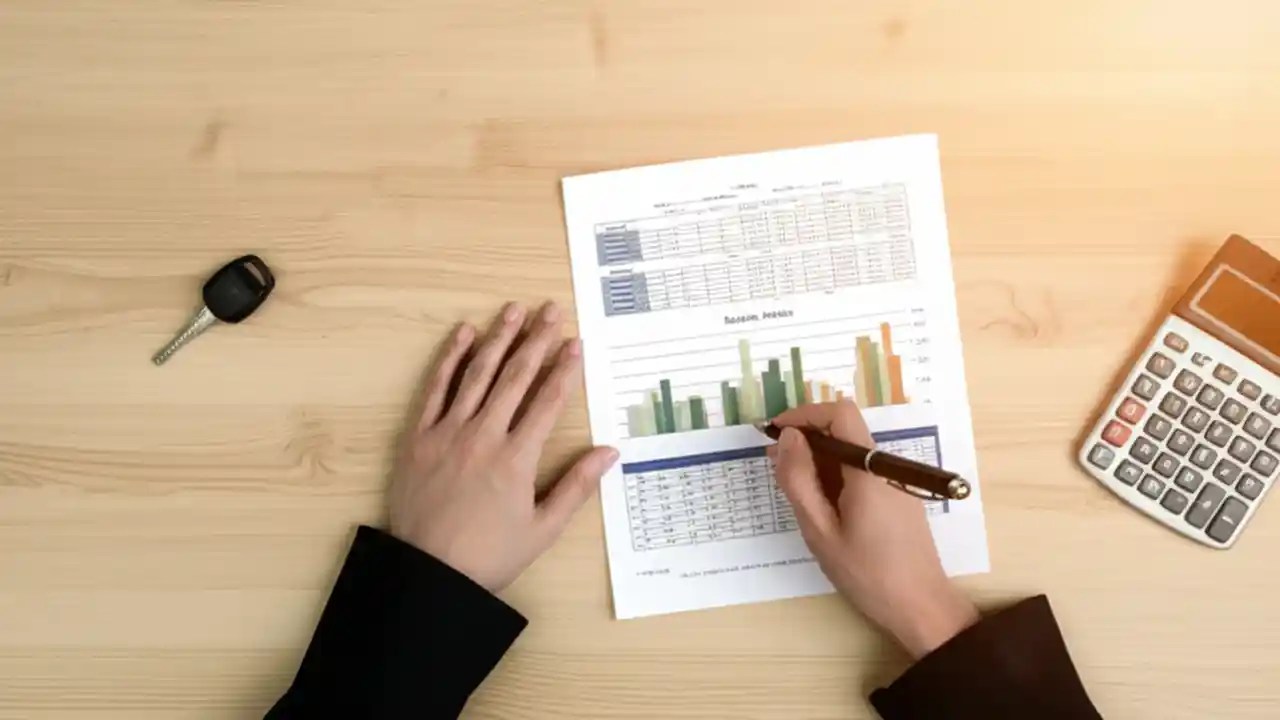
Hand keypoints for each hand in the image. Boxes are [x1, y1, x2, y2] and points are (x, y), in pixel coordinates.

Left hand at [389, 301, 618, 592]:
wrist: (427, 572)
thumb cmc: (490, 555)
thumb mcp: (543, 528)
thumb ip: (576, 486)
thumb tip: (610, 452)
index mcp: (517, 458)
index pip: (547, 401)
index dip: (564, 369)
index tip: (575, 343)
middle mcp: (484, 436)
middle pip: (515, 378)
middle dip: (536, 340)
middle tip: (551, 310)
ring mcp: (448, 433)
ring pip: (477, 374)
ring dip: (498, 339)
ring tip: (513, 310)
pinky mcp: (418, 437)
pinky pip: (436, 389)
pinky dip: (450, 359)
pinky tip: (463, 334)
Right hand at [770, 402, 978, 658]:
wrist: (921, 607)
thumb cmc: (867, 574)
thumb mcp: (820, 530)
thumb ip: (800, 480)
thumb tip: (786, 436)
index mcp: (869, 470)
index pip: (840, 413)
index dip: (804, 414)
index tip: (775, 432)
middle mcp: (886, 467)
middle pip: (845, 430)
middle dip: (806, 437)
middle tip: (774, 462)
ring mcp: (895, 481)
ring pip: (852, 452)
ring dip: (819, 458)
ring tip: (791, 486)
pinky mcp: (897, 497)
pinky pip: (862, 471)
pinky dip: (835, 475)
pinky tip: (819, 502)